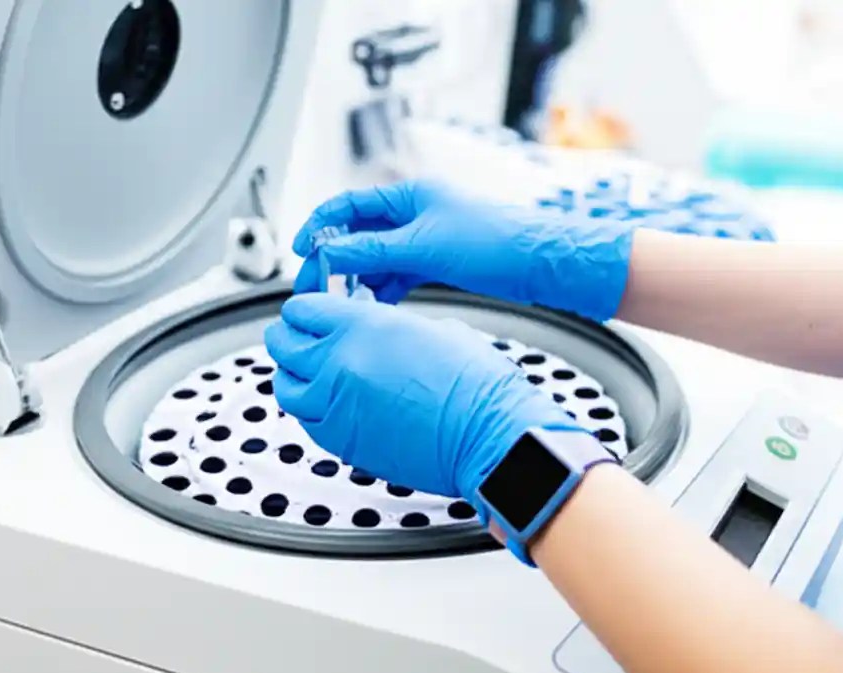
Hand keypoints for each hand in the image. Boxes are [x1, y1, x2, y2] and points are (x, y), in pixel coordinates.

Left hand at [263, 294, 587, 509]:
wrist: (489, 437)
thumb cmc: (478, 387)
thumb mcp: (435, 330)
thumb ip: (391, 327)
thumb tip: (376, 329)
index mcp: (364, 326)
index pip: (304, 307)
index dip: (307, 307)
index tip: (312, 311)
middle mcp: (340, 363)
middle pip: (283, 342)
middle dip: (291, 336)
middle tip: (301, 336)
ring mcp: (336, 406)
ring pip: (285, 385)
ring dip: (293, 374)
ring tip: (306, 372)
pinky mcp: (342, 442)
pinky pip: (306, 420)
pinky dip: (309, 409)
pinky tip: (326, 403)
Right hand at [291, 180, 635, 321]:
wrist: (541, 264)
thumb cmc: (496, 242)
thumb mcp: (425, 247)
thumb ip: (374, 250)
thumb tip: (330, 254)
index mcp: (410, 194)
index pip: (349, 205)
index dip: (320, 227)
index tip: (301, 252)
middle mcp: (415, 213)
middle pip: (359, 234)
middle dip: (335, 260)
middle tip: (317, 288)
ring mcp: (426, 239)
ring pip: (377, 258)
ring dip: (358, 279)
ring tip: (343, 303)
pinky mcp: (438, 263)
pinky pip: (398, 275)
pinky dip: (383, 290)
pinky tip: (374, 307)